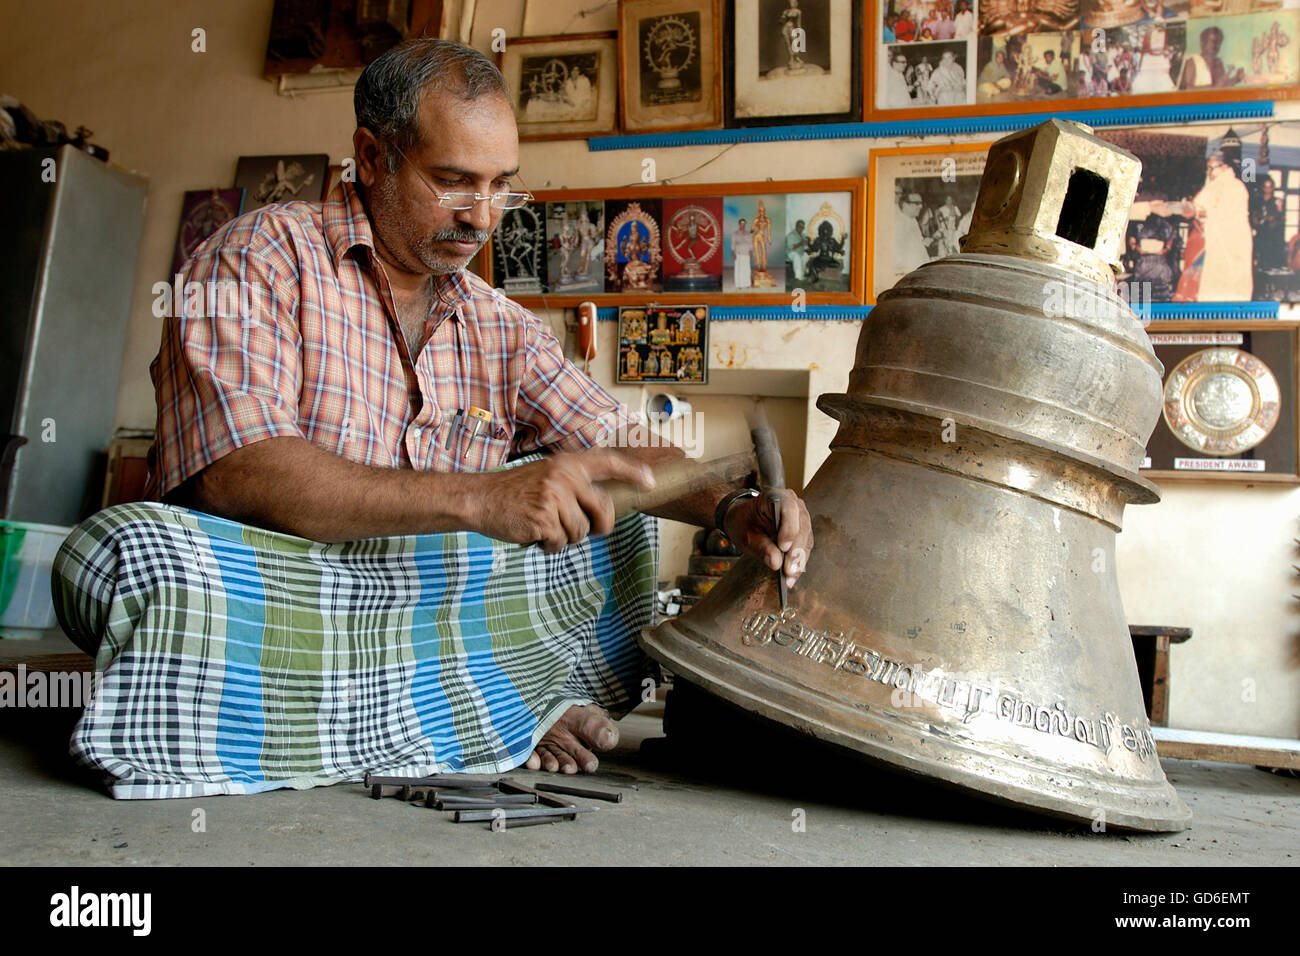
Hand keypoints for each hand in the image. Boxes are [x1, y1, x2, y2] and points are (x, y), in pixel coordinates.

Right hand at [472, 448, 653, 552]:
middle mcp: (565, 476)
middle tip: (585, 531)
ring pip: (580, 532)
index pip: (609, 462)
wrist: (481, 499)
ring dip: (564, 538)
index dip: (633, 471)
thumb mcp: (547, 475)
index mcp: (568, 463)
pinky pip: (560, 543)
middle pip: (603, 511)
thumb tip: (603, 509)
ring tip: (543, 527)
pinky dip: (548, 546)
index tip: (651, 482)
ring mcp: (554, 497)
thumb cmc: (516, 492)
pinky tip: (533, 534)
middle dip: (598, 527)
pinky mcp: (544, 519)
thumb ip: (574, 484)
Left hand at [722, 489, 813, 589]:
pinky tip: (792, 577)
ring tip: (790, 578)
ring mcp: (800, 516)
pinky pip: (805, 546)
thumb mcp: (745, 534)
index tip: (783, 548)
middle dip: (796, 551)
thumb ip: (760, 547)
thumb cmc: (743, 522)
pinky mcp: (803, 530)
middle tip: (788, 571)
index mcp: (775, 497)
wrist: (743, 518)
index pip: (789, 508)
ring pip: (806, 538)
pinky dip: (799, 562)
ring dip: (799, 560)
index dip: (789, 528)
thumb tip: (776, 563)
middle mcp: (793, 503)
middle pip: (801, 526)